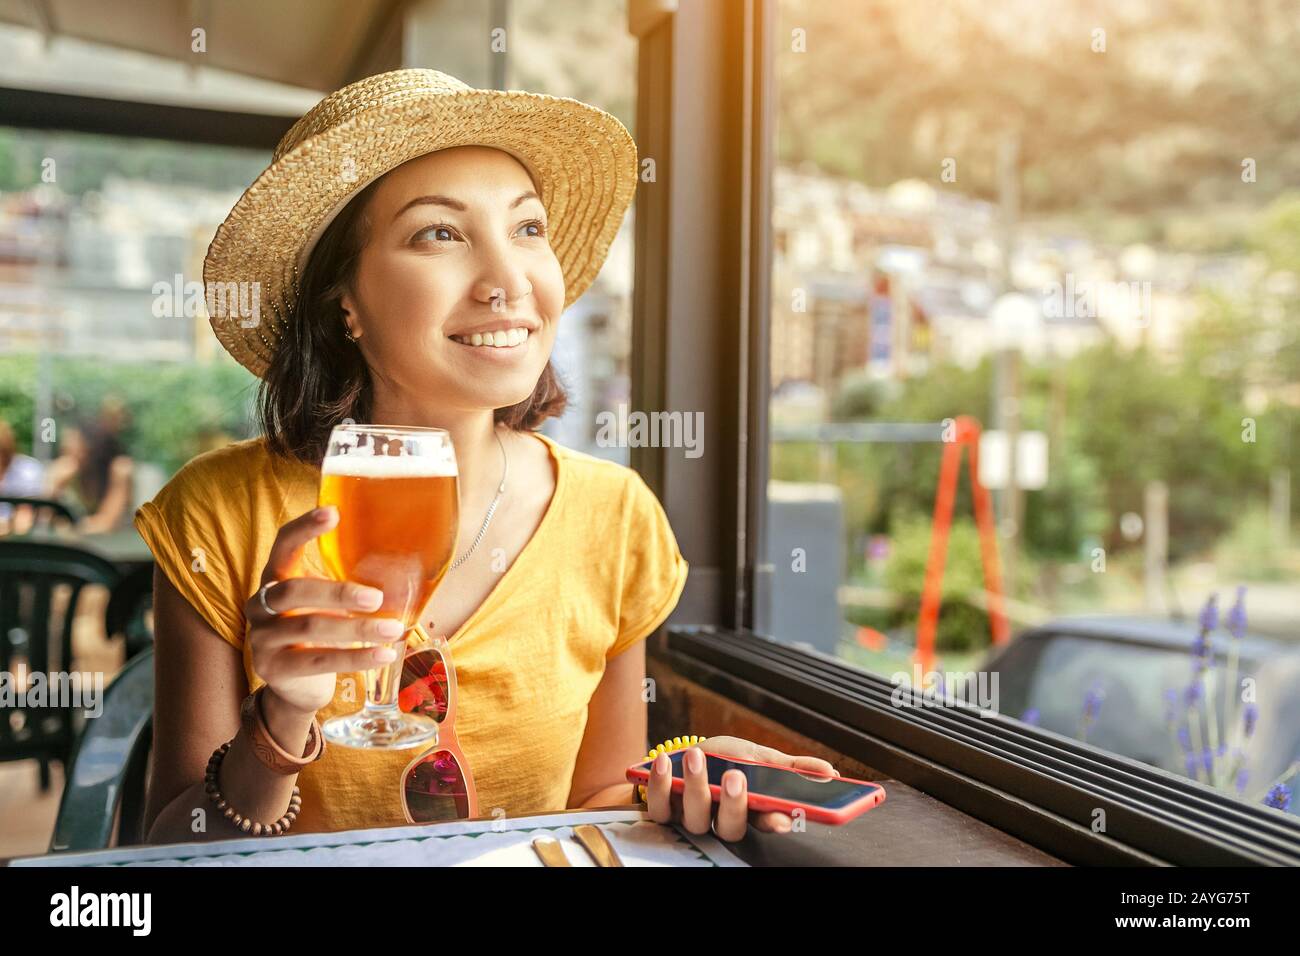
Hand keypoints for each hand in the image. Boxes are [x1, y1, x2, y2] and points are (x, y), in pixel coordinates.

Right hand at [244, 505, 407, 715]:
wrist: (296, 687)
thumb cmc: (318, 633)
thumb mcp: (326, 604)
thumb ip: (347, 586)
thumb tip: (407, 571)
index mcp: (275, 578)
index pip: (283, 545)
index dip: (304, 528)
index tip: (333, 512)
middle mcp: (260, 604)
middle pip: (295, 591)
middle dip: (338, 593)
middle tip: (376, 598)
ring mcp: (261, 638)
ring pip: (310, 627)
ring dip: (357, 629)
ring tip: (393, 629)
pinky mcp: (272, 669)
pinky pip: (318, 661)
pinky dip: (356, 658)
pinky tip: (385, 655)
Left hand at [644, 735, 838, 841]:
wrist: (684, 755)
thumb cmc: (725, 760)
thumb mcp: (759, 757)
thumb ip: (791, 766)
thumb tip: (829, 771)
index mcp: (750, 808)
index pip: (766, 821)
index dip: (774, 822)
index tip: (784, 817)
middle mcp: (721, 818)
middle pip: (730, 827)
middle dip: (734, 804)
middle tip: (736, 776)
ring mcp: (691, 817)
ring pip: (695, 818)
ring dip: (695, 786)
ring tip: (696, 757)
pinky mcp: (664, 811)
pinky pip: (660, 809)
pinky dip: (661, 785)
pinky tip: (665, 762)